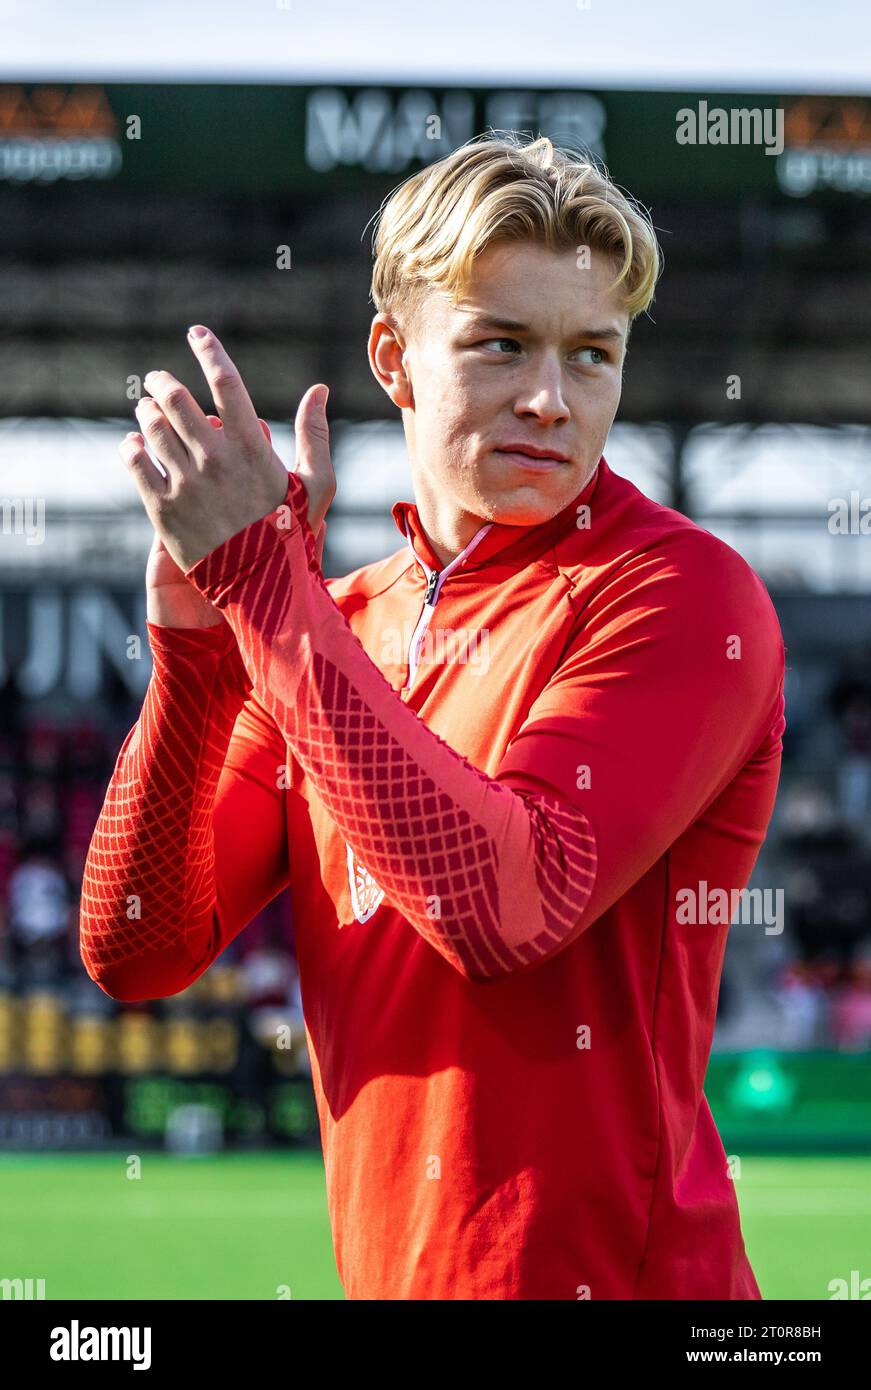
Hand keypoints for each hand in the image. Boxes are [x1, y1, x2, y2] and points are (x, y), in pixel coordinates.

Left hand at [120, 325, 335, 573]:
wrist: (261, 587)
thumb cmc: (292, 534)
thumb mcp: (317, 485)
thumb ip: (315, 434)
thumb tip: (320, 390)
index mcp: (251, 447)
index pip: (225, 382)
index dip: (208, 350)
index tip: (196, 333)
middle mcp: (215, 458)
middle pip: (177, 400)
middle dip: (163, 382)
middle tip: (158, 380)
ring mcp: (186, 482)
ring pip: (153, 428)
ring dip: (145, 412)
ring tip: (145, 410)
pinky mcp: (163, 508)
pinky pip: (137, 463)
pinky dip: (131, 447)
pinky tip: (132, 444)